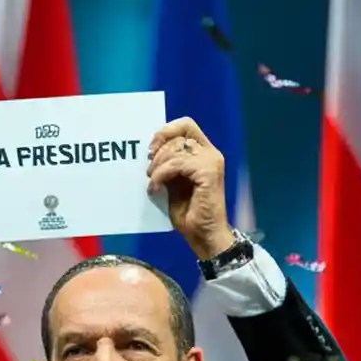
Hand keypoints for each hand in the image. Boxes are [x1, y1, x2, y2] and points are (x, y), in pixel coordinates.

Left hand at [146, 117, 235, 258]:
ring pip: (176, 148)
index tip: (150, 149)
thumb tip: (150, 151)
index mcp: (203, 153)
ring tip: (152, 182)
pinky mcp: (209, 173)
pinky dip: (162, 175)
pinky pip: (177, 164)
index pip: (185, 125)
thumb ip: (167, 164)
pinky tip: (156, 189)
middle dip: (158, 150)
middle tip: (149, 170)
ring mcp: (211, 162)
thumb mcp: (173, 182)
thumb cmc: (189, 213)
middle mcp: (210, 153)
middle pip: (179, 133)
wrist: (203, 235)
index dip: (165, 131)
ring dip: (158, 166)